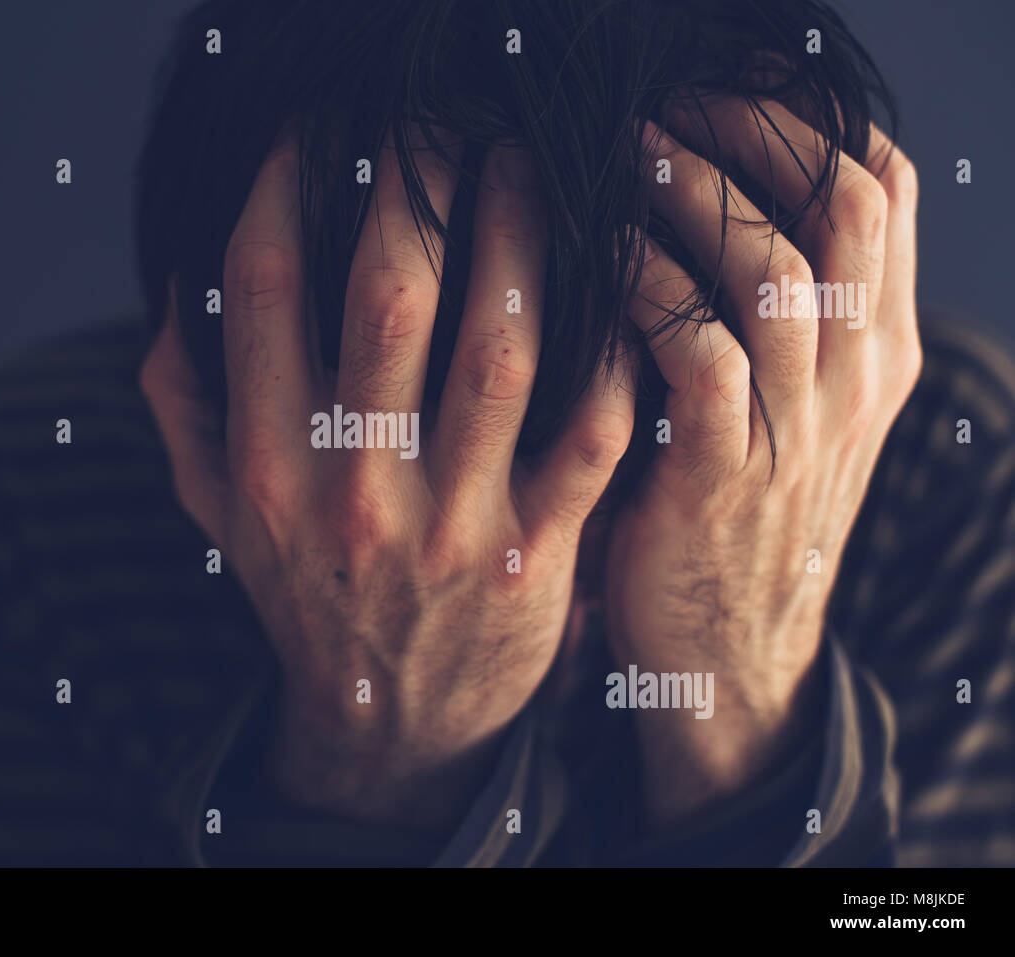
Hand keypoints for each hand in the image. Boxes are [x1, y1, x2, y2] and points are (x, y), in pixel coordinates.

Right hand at [140, 126, 637, 827]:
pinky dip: (616, 345)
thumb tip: (176, 289)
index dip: (282, 184)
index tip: (313, 126)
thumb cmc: (303, 591)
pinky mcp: (538, 549)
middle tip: (441, 116)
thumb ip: (184, 403)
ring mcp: (452, 521)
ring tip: (531, 160)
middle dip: (417, 182)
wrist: (387, 720)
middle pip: (390, 296)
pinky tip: (617, 275)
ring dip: (523, 235)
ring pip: (502, 346)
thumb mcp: (216, 510)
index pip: (260, 289)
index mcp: (264, 463)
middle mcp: (352, 487)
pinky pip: (593, 427)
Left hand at [605, 101, 920, 824]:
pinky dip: (651, 289)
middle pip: (842, 203)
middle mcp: (856, 377)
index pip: (882, 189)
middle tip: (663, 105)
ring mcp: (798, 429)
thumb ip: (771, 316)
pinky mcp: (723, 476)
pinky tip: (602, 253)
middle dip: (754, 132)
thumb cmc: (732, 511)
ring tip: (624, 153)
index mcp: (880, 348)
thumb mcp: (784, 407)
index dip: (807, 119)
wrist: (729, 656)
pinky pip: (700, 354)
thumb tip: (705, 195)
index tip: (724, 84)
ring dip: (694, 196)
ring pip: (774, 270)